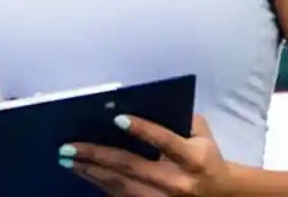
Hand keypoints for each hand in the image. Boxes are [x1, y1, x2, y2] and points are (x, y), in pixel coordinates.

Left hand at [60, 114, 229, 195]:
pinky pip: (120, 195)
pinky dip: (99, 182)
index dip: (142, 130)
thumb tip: (143, 100)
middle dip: (97, 155)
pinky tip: (82, 171)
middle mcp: (177, 182)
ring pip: (120, 185)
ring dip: (90, 171)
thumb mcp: (201, 132)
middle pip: (132, 167)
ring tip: (67, 158)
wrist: (220, 194)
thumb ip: (179, 117)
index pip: (165, 142)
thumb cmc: (205, 155)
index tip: (116, 118)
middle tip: (69, 146)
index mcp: (193, 159)